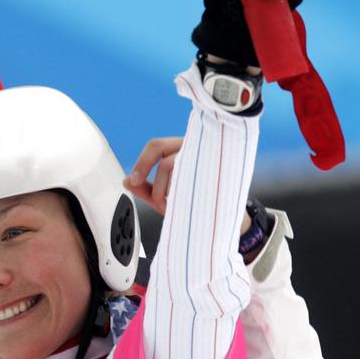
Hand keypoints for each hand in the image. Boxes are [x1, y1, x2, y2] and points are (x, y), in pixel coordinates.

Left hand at [126, 135, 253, 231]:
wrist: (232, 213)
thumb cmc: (198, 198)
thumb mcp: (168, 195)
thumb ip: (147, 189)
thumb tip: (127, 181)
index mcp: (183, 147)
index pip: (156, 145)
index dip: (141, 162)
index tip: (133, 181)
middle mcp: (195, 147)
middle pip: (161, 152)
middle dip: (149, 175)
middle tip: (155, 201)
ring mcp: (207, 156)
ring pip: (173, 166)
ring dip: (165, 190)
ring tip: (171, 207)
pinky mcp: (219, 171)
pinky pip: (192, 179)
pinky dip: (181, 195)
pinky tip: (185, 207)